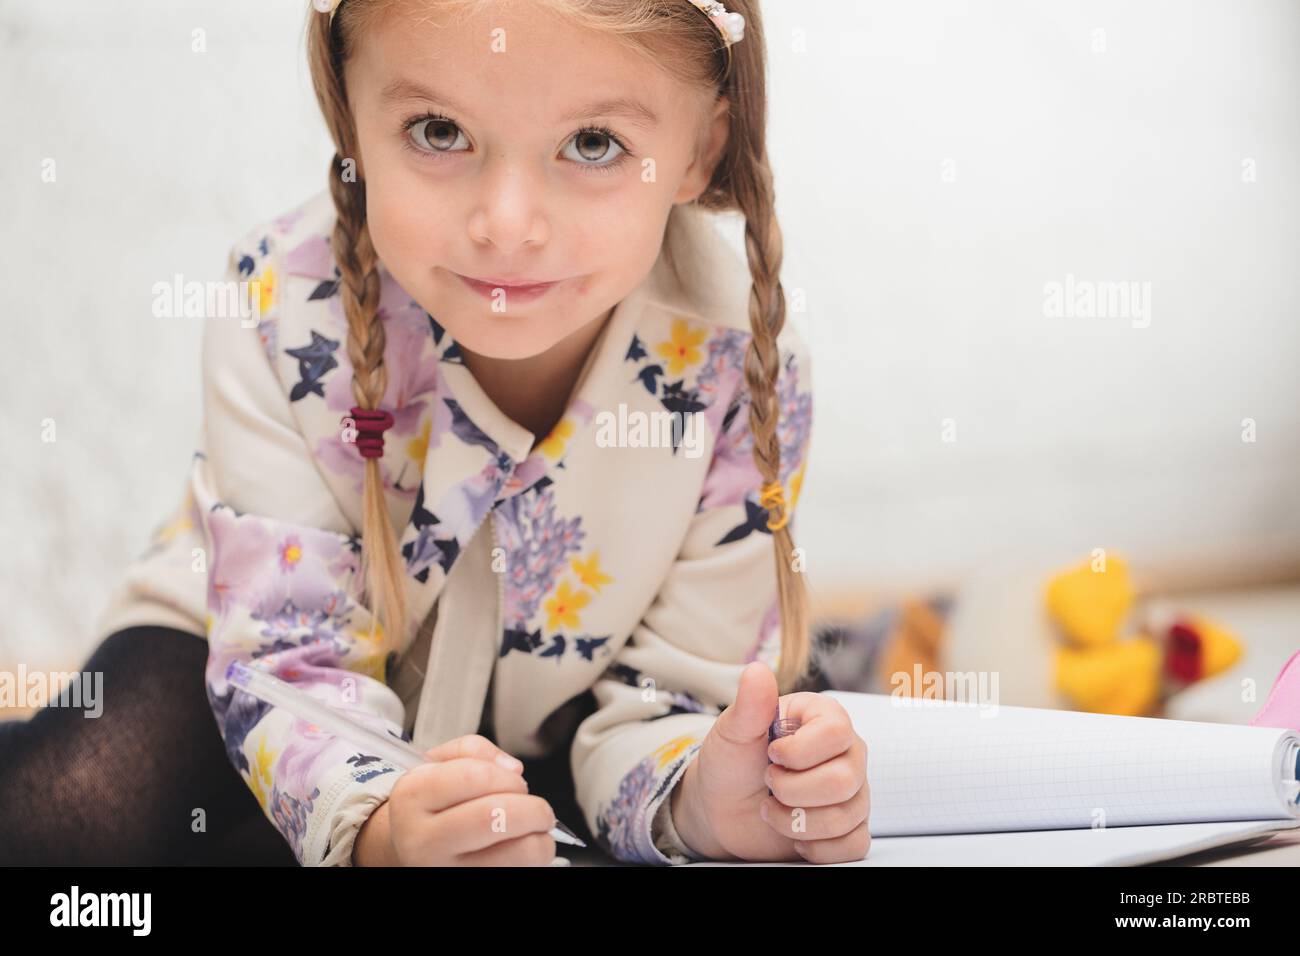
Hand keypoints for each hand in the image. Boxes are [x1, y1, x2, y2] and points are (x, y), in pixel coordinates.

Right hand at [352, 734, 558, 865]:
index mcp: (414, 795)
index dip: (506, 777)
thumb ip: (475, 751)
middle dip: (533, 809)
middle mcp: (424, 839)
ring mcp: (444, 870)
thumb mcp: (437, 763)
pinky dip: (530, 861)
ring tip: (534, 832)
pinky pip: (515, 872)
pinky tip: (519, 850)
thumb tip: (513, 769)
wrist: (409, 846)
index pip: (473, 777)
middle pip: (494, 817)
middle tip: (539, 810)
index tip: (516, 782)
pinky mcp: (466, 885)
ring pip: (516, 854)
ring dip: (540, 840)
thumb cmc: (429, 803)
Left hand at [670, 662, 869, 863]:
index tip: (770, 754)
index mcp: (825, 719)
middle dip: (792, 791)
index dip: (798, 752)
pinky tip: (796, 837)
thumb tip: (757, 670)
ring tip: (772, 810)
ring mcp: (854, 792)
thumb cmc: (730, 763)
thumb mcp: (732, 732)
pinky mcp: (850, 828)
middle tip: (769, 785)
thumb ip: (749, 705)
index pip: (835, 733)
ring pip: (846, 816)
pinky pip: (854, 845)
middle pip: (844, 780)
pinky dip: (818, 848)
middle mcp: (848, 753)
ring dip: (796, 822)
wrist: (722, 808)